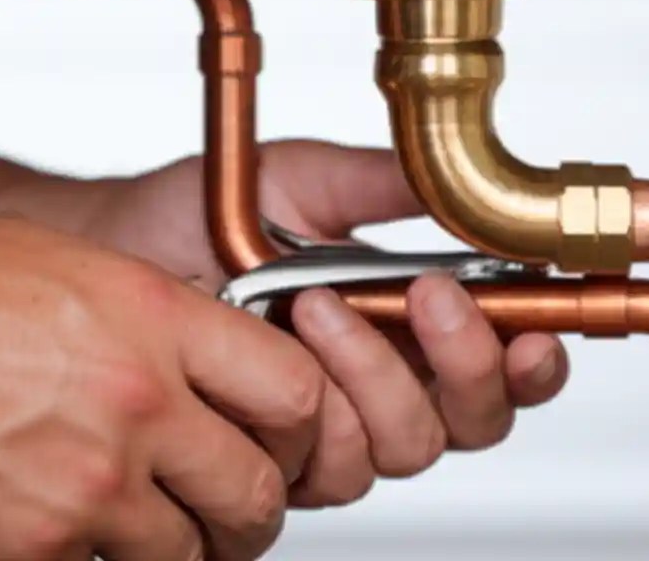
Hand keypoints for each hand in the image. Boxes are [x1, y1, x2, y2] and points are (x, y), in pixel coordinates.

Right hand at [0, 220, 323, 559]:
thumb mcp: (81, 271)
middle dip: (254, 510)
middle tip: (234, 508)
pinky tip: (79, 537)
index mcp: (161, 322)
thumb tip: (218, 358)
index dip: (307, 426)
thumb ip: (166, 319)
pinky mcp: (39, 549)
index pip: (298, 391)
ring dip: (185, 549)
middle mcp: (141, 404)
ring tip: (155, 529)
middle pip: (260, 490)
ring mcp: (92, 483)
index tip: (286, 435)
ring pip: (194, 552)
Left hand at [78, 140, 570, 505]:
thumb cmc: (199, 217)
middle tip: (431, 297)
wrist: (113, 250)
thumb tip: (464, 181)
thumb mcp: (306, 181)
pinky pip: (336, 467)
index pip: (506, 365)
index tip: (535, 332)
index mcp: (414, 323)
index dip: (533, 361)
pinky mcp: (283, 459)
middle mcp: (387, 384)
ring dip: (378, 376)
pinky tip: (289, 343)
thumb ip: (389, 187)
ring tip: (325, 304)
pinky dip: (322, 407)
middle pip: (476, 421)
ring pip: (409, 446)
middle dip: (465, 364)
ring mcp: (337, 426)